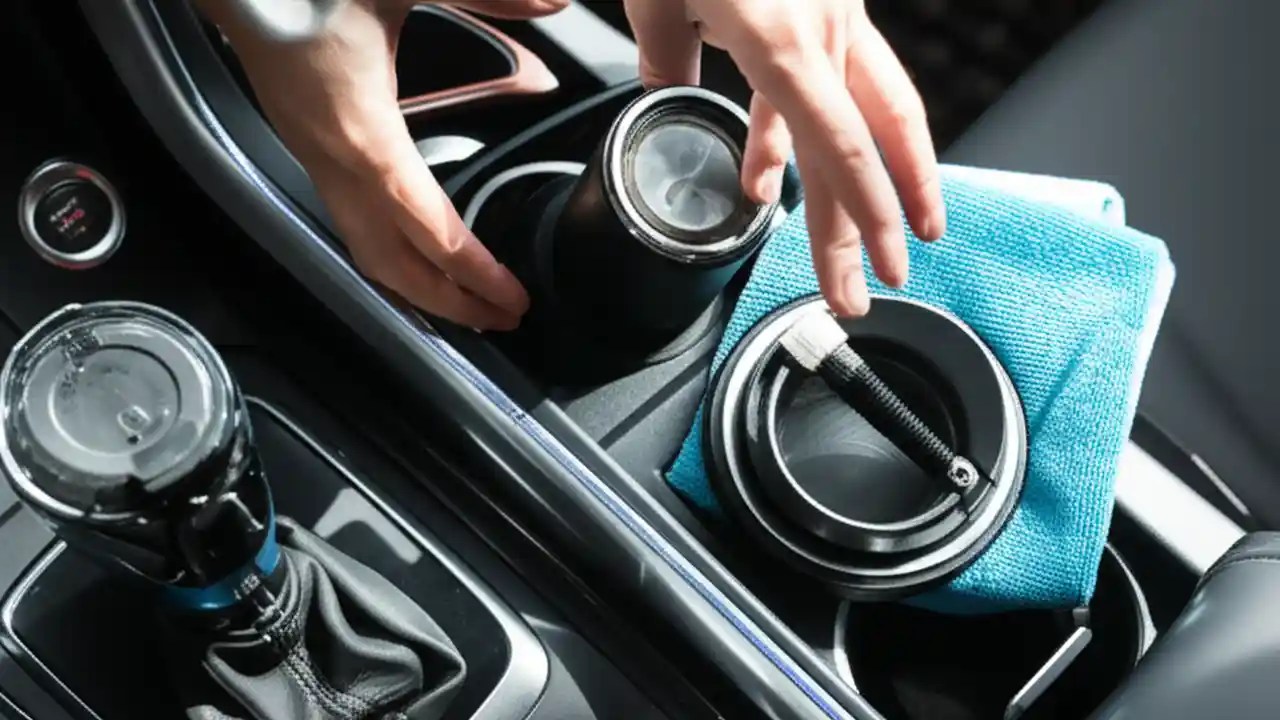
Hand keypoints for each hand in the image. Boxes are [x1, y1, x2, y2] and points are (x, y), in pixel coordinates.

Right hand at [196, 0, 568, 330]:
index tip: (513, 299)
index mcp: (365, 134)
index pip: (429, 229)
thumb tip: (552, 3)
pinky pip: (355, 231)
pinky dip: (393, 262)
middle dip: (450, 305)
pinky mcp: (313, 156)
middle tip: (503, 319)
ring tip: (470, 306)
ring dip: (419, 292)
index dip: (473, 274)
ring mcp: (319, 166)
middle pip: (394, 267)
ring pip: (368, 256)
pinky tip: (420, 262)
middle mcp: (337, 165)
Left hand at [624, 0, 945, 316]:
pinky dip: (798, 131)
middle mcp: (826, 29)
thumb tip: (666, 92)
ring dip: (871, 179)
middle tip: (881, 282)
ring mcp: (834, 14)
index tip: (875, 266)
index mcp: (785, 36)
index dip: (864, 214)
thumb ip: (665, 50)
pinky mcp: (824, 5)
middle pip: (877, 139)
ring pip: (872, 109)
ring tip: (859, 240)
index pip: (839, 146)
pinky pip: (828, 80)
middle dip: (882, 217)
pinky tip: (770, 170)